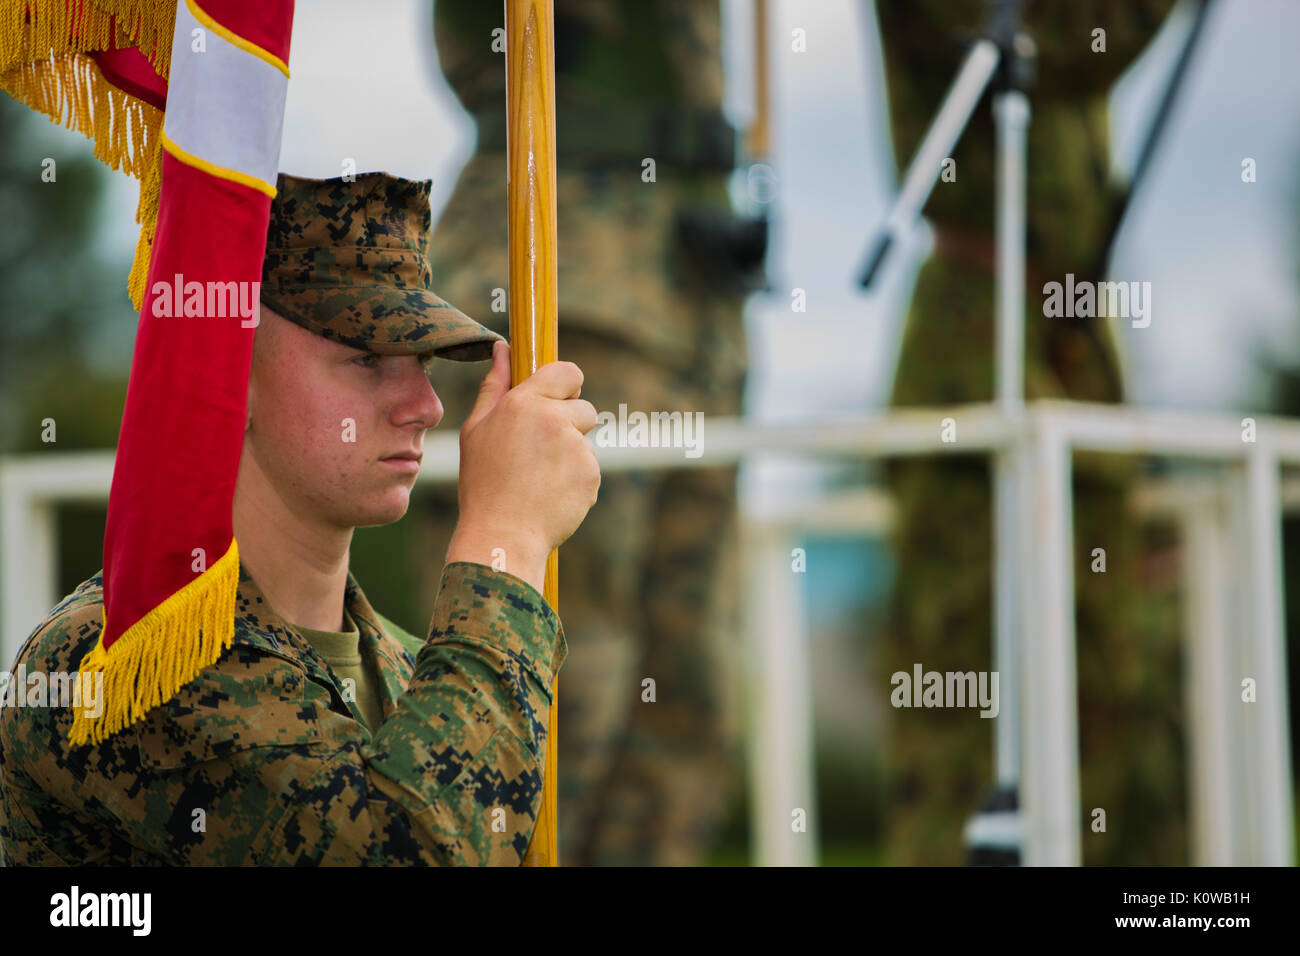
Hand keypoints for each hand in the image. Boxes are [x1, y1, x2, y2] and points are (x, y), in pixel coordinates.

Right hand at [446, 341, 599, 591]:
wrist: (502, 535)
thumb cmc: (483, 483)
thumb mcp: (476, 430)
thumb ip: (494, 385)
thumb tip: (502, 347)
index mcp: (524, 402)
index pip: (568, 371)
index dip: (567, 385)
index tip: (559, 400)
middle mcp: (554, 419)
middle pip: (585, 408)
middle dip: (570, 425)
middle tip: (540, 453)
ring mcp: (577, 448)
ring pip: (586, 442)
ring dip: (572, 456)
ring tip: (540, 480)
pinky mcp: (591, 475)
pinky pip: (590, 469)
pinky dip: (576, 481)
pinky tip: (551, 496)